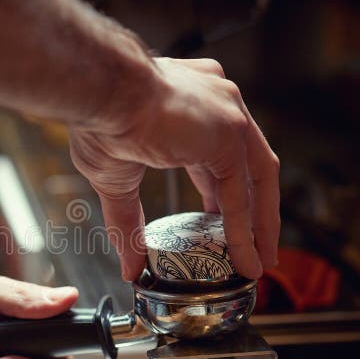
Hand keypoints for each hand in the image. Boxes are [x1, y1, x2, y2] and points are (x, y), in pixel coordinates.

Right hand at [69, 56, 279, 280]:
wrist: (101, 92)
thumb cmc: (98, 118)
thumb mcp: (115, 178)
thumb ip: (128, 221)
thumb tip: (127, 266)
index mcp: (192, 101)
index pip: (219, 151)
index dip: (222, 188)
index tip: (218, 217)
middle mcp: (218, 101)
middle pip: (250, 163)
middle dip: (255, 208)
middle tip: (255, 245)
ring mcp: (228, 114)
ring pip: (257, 176)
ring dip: (262, 222)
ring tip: (260, 259)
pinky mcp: (229, 134)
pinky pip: (240, 191)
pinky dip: (244, 228)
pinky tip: (243, 256)